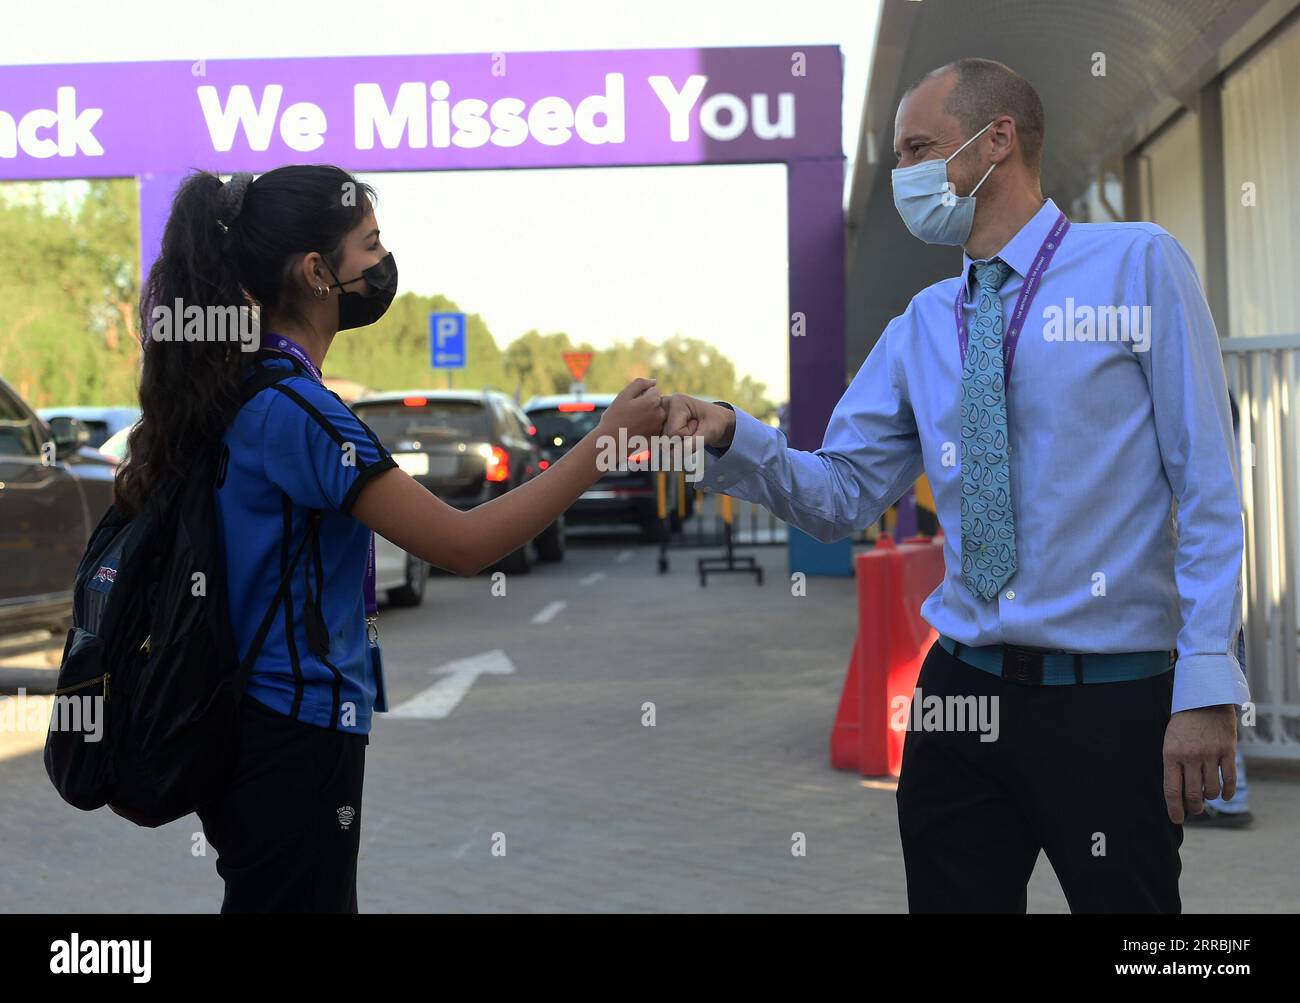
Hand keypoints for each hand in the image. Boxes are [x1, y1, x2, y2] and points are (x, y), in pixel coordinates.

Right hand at [596, 377, 664, 443]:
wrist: (609, 443)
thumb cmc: (614, 417)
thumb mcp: (624, 395)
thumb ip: (640, 384)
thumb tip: (654, 381)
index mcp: (653, 401)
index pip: (653, 391)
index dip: (641, 395)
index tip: (631, 404)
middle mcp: (660, 414)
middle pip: (657, 403)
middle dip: (647, 405)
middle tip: (631, 414)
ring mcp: (659, 428)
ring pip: (656, 416)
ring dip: (648, 417)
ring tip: (632, 424)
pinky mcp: (656, 438)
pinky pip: (654, 428)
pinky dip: (647, 429)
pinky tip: (636, 432)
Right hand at [664, 393, 734, 447]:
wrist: (716, 421)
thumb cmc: (715, 422)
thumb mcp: (710, 432)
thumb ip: (695, 442)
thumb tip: (677, 453)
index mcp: (677, 401)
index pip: (675, 431)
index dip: (689, 435)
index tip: (698, 425)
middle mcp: (664, 405)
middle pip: (666, 437)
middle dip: (682, 439)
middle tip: (694, 427)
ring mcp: (658, 415)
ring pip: (663, 443)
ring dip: (678, 443)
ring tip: (688, 430)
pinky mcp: (657, 424)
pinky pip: (660, 444)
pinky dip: (673, 445)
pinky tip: (680, 435)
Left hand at [1162, 704, 1237, 823]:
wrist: (1204, 700)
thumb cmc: (1183, 724)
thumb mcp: (1169, 742)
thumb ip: (1173, 765)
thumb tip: (1178, 793)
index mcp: (1171, 755)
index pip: (1172, 790)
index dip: (1175, 808)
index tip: (1177, 819)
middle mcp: (1190, 757)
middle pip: (1193, 794)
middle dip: (1194, 807)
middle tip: (1195, 809)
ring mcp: (1210, 754)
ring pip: (1212, 790)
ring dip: (1209, 798)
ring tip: (1206, 796)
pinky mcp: (1227, 751)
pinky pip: (1229, 780)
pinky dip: (1227, 792)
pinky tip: (1224, 795)